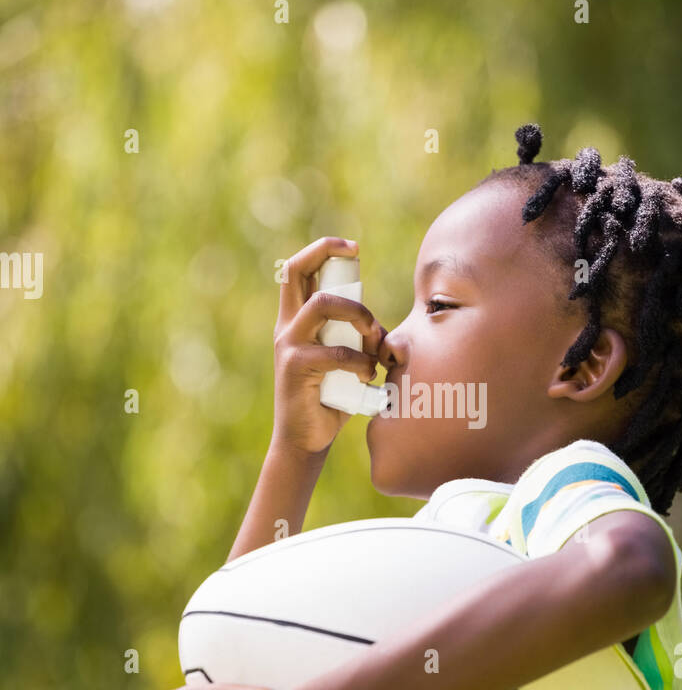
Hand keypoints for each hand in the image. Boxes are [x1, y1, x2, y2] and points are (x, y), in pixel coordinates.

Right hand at [273, 236, 387, 454]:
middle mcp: (287, 327)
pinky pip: (335, 352)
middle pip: (295, 271)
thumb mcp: (345, 362)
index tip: (352, 249)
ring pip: (322, 305)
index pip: (298, 271)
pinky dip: (360, 361)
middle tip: (357, 258)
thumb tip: (385, 334)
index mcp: (296, 321)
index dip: (323, 250)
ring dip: (358, 313)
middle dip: (327, 253)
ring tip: (374, 336)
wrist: (305, 441)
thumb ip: (358, 342)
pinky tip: (368, 375)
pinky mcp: (296, 368)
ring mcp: (289, 345)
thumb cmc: (331, 399)